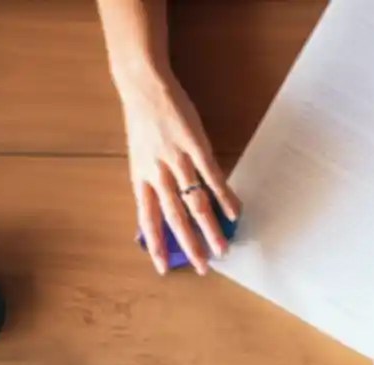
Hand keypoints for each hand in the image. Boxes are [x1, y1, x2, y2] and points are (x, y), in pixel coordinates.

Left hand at [120, 74, 239, 274]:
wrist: (144, 86)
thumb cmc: (143, 122)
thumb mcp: (139, 156)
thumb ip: (151, 182)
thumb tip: (161, 210)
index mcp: (140, 177)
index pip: (147, 219)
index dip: (156, 244)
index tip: (164, 268)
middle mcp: (157, 172)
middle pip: (174, 216)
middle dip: (189, 244)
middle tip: (202, 266)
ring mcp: (177, 159)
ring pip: (194, 201)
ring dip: (209, 228)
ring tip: (222, 247)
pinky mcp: (195, 145)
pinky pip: (212, 176)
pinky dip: (224, 196)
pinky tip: (234, 213)